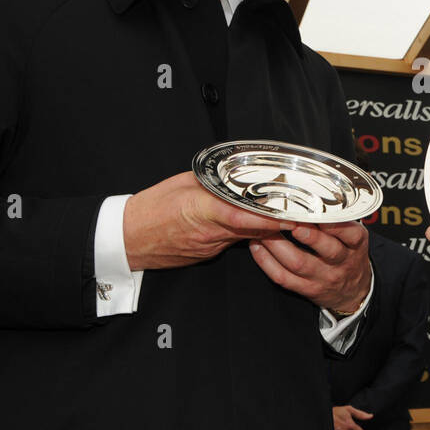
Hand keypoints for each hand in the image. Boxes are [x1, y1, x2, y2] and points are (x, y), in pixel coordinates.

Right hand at [124, 172, 296, 269]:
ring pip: (247, 236)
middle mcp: (209, 233)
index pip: (240, 216)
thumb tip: (233, 175)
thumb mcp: (180, 183)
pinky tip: (258, 223)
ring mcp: (210, 247)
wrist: (128, 240)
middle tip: (301, 209)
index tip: (289, 213)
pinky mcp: (209, 254)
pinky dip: (248, 232)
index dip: (267, 217)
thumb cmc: (149, 209)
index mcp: (199, 210)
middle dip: (278, 220)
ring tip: (288, 214)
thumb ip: (210, 181)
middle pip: (252, 227)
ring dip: (266, 227)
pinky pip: (235, 242)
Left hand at [250, 221, 370, 313]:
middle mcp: (342, 262)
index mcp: (355, 245)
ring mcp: (323, 277)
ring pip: (299, 263)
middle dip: (308, 235)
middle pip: (327, 251)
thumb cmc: (348, 254)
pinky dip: (266, 261)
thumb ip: (338, 219)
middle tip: (289, 220)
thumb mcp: (353, 236)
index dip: (335, 224)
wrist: (353, 290)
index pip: (351, 235)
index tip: (318, 211)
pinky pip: (283, 277)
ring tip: (264, 230)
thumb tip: (311, 195)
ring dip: (278, 245)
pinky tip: (258, 247)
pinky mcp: (306, 289)